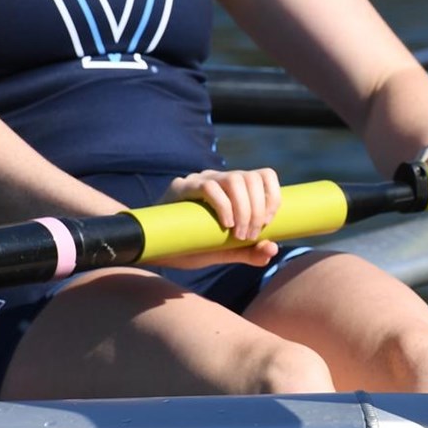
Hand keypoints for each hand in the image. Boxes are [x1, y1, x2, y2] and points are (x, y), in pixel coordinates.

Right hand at [149, 167, 281, 267]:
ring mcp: (199, 180)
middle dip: (258, 209)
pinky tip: (225, 225)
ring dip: (244, 208)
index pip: (264, 175)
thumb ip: (249, 252)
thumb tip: (273, 249)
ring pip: (234, 179)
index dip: (273, 196)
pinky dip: (224, 206)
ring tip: (238, 234)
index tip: (269, 223)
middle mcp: (219, 178)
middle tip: (250, 236)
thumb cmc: (192, 247)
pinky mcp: (181, 187)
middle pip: (251, 177)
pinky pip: (209, 187)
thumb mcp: (224, 252)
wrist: (154, 250)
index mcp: (234, 188)